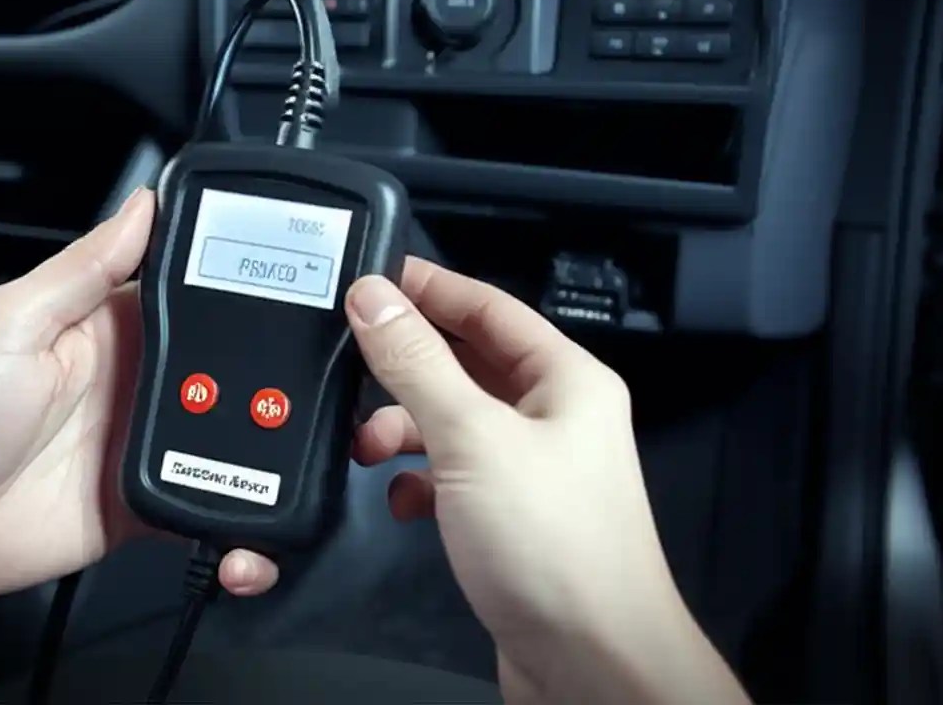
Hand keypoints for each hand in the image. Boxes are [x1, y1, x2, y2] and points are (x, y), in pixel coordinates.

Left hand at [0, 190, 276, 611]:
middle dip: (265, 362)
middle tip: (301, 365)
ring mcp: (142, 442)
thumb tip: (143, 205)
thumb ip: (81, 270)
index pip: (186, 290)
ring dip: (258, 429)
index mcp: (103, 326)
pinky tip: (251, 490)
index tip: (279, 274)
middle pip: (222, 362)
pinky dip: (236, 495)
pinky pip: (209, 494)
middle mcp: (131, 381)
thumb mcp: (9, 324)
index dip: (231, 281)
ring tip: (287, 428)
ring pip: (228, 428)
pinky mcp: (146, 498)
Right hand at [345, 257, 747, 703]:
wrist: (589, 662)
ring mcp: (532, 471)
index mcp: (567, 381)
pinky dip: (417, 481)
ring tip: (368, 444)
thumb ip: (417, 364)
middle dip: (405, 368)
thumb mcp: (472, 439)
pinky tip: (402, 499)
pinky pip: (450, 478)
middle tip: (353, 364)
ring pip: (452, 424)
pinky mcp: (508, 519)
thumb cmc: (562, 555)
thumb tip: (376, 300)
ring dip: (404, 430)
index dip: (430, 288)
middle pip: (466, 364)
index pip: (491, 306)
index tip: (376, 280)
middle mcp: (556, 420)